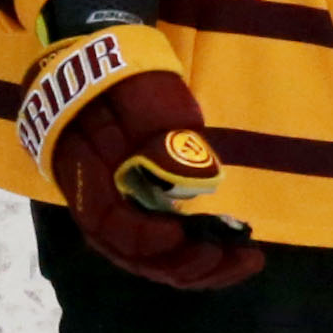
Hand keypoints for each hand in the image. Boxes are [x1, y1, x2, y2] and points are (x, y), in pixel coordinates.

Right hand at [25, 37, 263, 290]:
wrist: (103, 65)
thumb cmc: (122, 76)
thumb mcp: (140, 93)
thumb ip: (158, 129)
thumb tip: (194, 180)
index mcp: (84, 173)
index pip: (106, 223)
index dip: (141, 236)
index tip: (180, 233)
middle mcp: (98, 202)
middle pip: (132, 254)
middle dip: (183, 264)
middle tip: (232, 255)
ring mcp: (120, 210)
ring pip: (151, 259)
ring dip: (199, 267)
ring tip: (247, 260)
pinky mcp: (143, 210)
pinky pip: (164, 247)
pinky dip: (198, 255)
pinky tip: (236, 254)